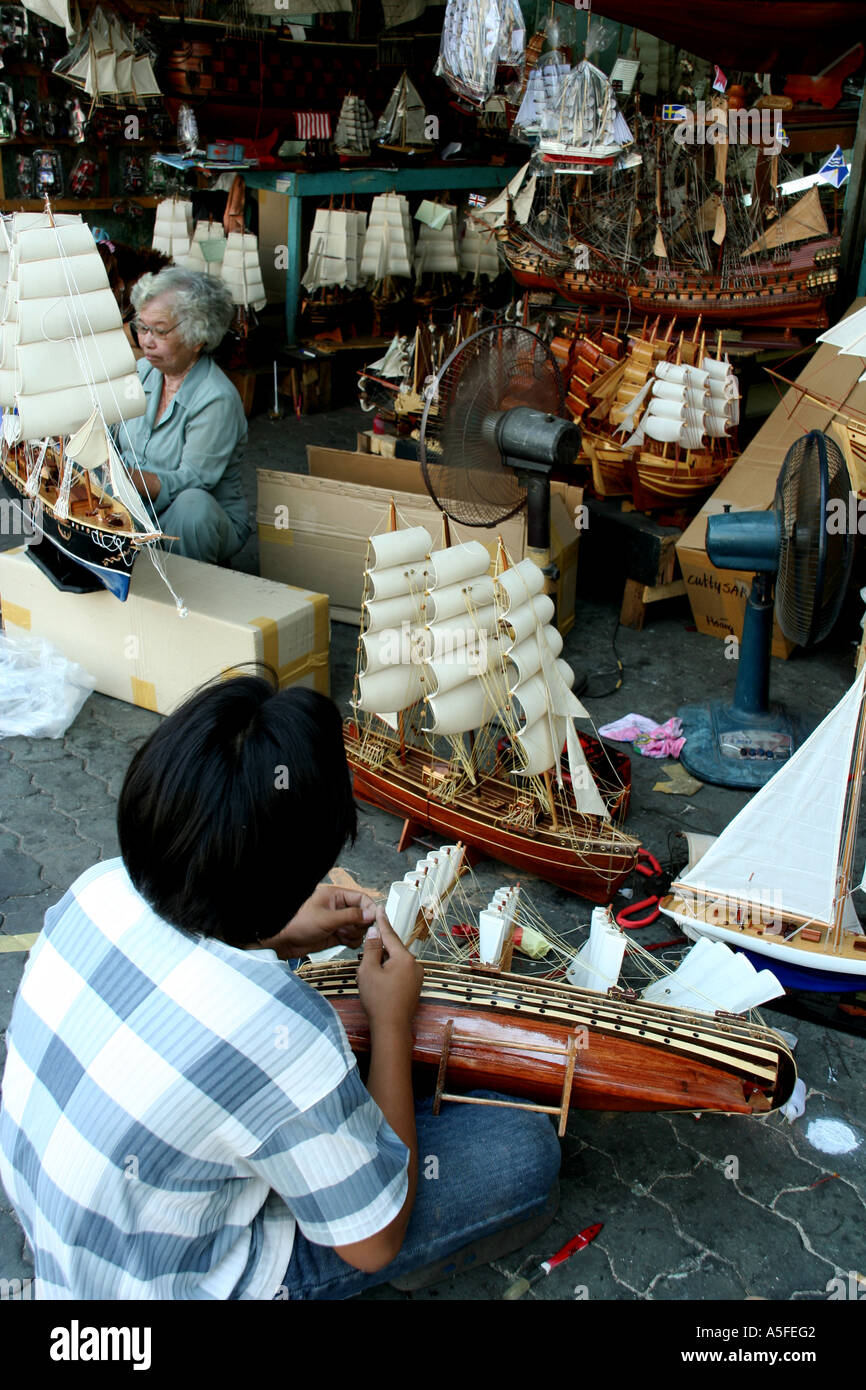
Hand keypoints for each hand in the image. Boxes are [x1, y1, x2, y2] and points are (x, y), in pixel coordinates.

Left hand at [257, 883, 378, 959]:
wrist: (283, 941)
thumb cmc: (296, 923)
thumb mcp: (327, 919)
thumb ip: (350, 916)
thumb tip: (370, 914)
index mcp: (335, 896)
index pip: (360, 898)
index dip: (369, 908)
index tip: (374, 919)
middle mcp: (338, 908)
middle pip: (362, 914)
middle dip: (360, 924)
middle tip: (351, 928)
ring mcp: (337, 922)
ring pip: (358, 927)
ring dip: (355, 934)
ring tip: (342, 935)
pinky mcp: (335, 934)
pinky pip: (352, 937)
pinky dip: (351, 941)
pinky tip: (343, 941)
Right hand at [357, 908, 423, 1032]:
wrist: (391, 1028)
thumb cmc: (379, 1001)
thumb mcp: (368, 971)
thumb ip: (371, 948)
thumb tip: (374, 932)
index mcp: (404, 958)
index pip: (390, 935)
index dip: (382, 922)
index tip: (379, 909)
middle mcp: (415, 965)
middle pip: (393, 950)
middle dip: (380, 950)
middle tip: (367, 953)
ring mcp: (417, 977)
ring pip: (396, 962)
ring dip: (384, 963)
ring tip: (371, 975)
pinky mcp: (415, 988)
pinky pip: (400, 973)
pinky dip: (389, 973)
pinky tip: (380, 983)